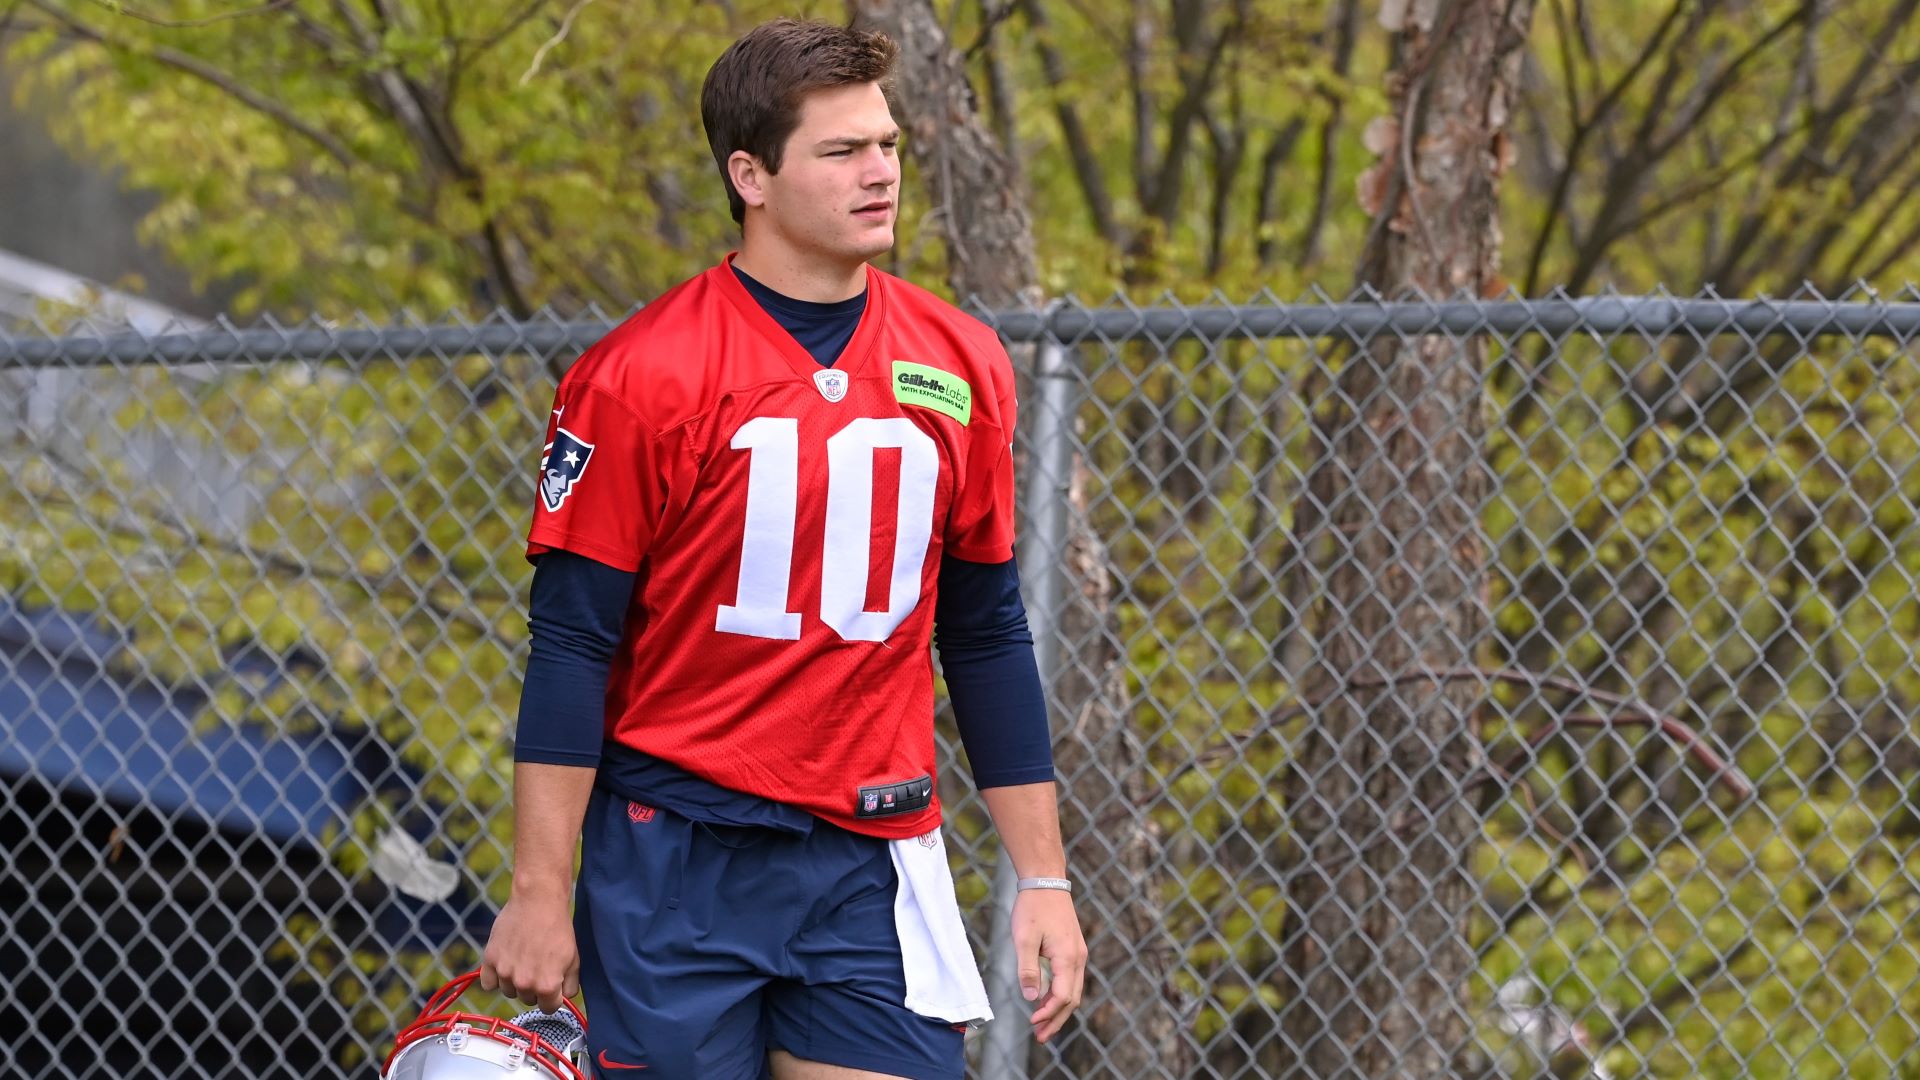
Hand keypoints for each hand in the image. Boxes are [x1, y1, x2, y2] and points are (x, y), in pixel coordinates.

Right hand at [479, 892, 579, 1013]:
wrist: (538, 901)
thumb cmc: (559, 928)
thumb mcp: (574, 959)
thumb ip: (570, 985)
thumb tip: (564, 998)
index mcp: (547, 985)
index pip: (548, 1008)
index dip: (552, 997)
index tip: (552, 986)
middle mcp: (524, 983)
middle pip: (528, 999)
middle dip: (535, 987)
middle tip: (539, 966)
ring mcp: (505, 972)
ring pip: (509, 992)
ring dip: (515, 982)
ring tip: (524, 960)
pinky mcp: (490, 960)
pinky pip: (489, 984)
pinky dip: (495, 978)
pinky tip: (506, 963)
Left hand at [1011, 888, 1085, 1043]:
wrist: (1046, 881)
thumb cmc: (1033, 907)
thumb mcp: (1024, 938)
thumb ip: (1028, 969)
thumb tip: (1032, 997)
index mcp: (1068, 957)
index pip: (1062, 996)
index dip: (1048, 1013)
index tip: (1031, 1022)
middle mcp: (1078, 958)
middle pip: (1072, 999)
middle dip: (1056, 1020)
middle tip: (1040, 1037)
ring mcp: (1078, 953)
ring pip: (1073, 990)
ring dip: (1058, 1009)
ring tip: (1041, 1025)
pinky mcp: (1073, 949)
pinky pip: (1070, 979)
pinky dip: (1060, 994)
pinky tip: (1045, 999)